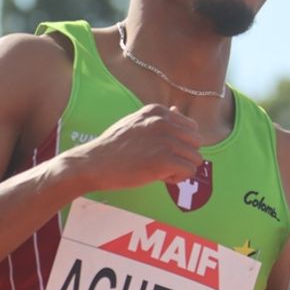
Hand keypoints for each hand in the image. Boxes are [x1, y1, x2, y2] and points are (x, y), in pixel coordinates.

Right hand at [72, 104, 204, 191]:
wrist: (93, 163)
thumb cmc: (112, 146)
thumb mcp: (134, 123)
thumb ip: (158, 118)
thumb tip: (178, 110)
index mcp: (157, 111)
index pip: (191, 127)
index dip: (180, 143)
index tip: (161, 150)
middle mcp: (163, 122)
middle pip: (196, 143)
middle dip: (183, 155)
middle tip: (162, 163)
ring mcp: (165, 140)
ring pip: (196, 158)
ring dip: (181, 168)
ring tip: (160, 170)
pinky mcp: (164, 160)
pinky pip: (190, 171)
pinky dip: (178, 178)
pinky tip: (160, 177)